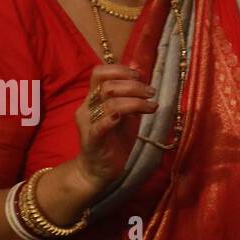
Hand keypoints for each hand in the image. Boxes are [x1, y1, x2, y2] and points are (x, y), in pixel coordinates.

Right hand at [73, 64, 158, 194]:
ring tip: (152, 106)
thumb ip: (130, 95)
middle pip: (108, 86)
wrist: (99, 169)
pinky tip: (125, 118)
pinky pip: (100, 126)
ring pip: (109, 103)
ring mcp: (89, 124)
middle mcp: (87, 107)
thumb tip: (143, 74)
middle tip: (152, 93)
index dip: (120, 70)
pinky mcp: (93, 140)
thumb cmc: (114, 138)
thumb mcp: (126, 112)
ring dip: (135, 102)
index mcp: (93, 98)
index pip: (99, 73)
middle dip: (134, 86)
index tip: (139, 76)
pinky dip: (112, 118)